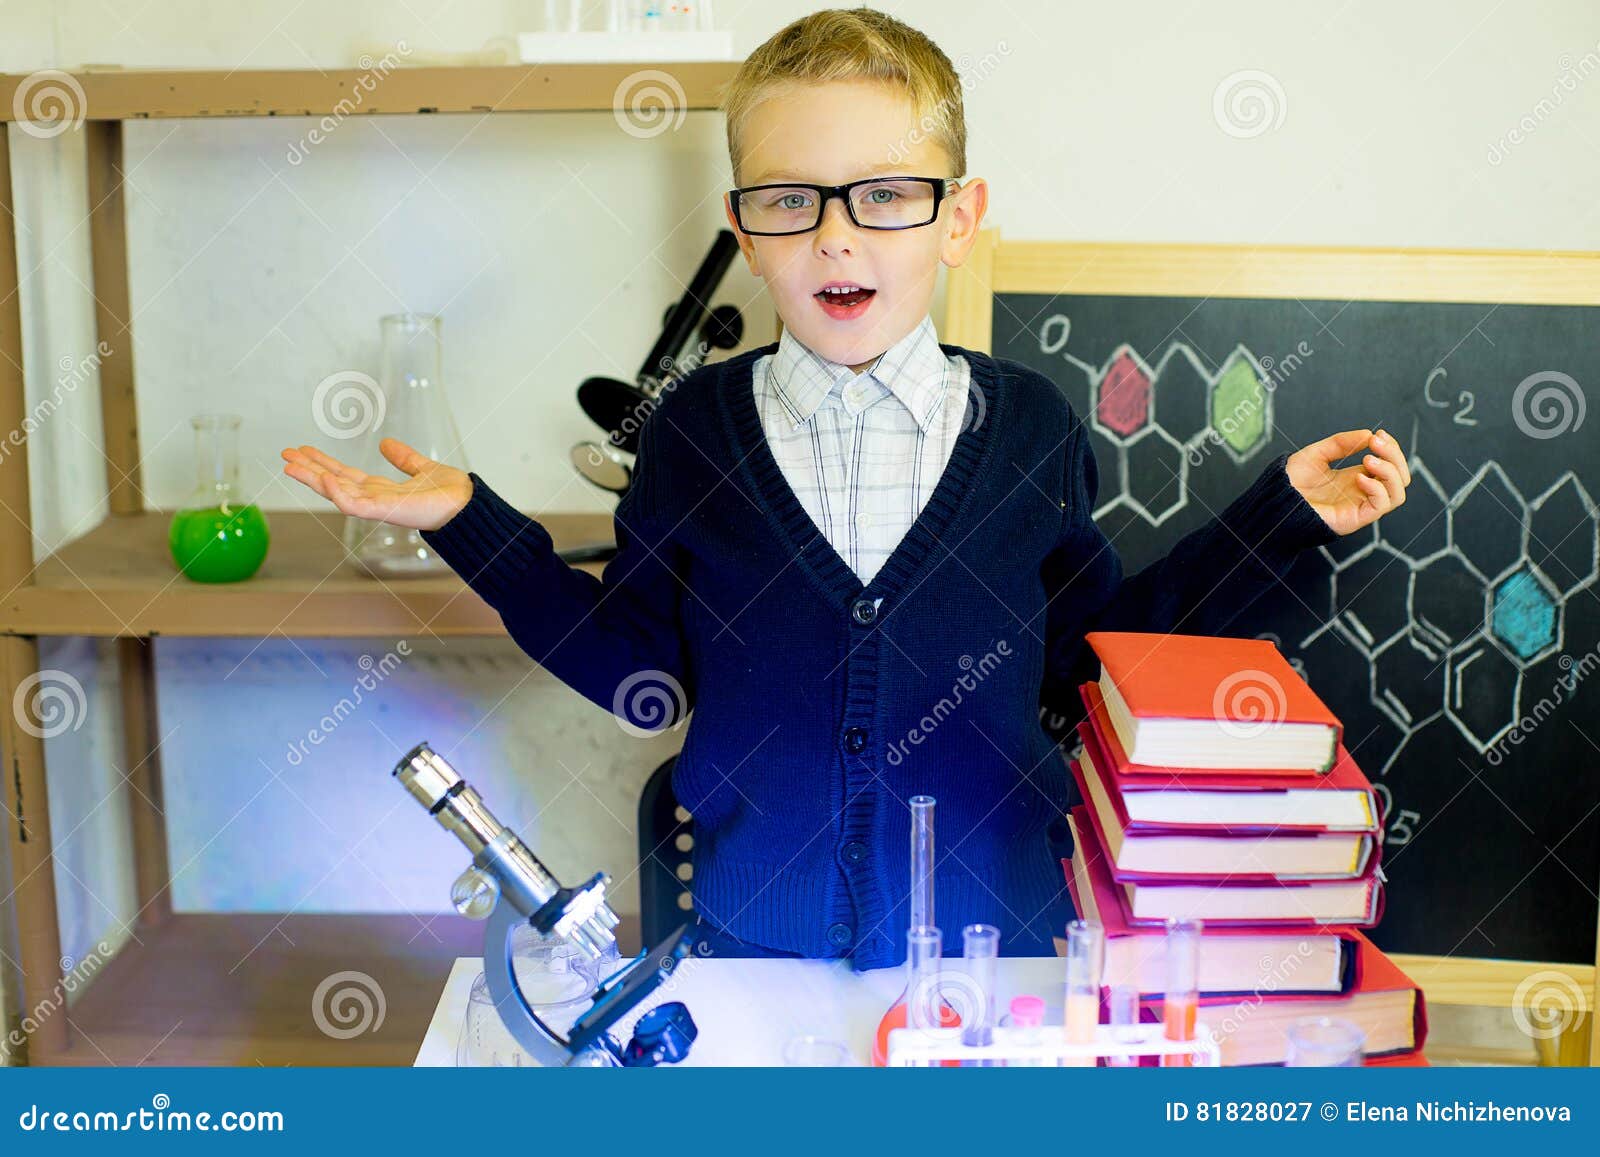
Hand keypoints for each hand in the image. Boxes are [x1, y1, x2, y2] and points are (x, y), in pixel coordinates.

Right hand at [280, 438, 472, 531]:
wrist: (469, 505)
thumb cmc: (450, 493)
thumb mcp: (421, 467)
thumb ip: (404, 458)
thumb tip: (386, 443)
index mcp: (382, 490)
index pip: (345, 475)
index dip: (323, 463)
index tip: (303, 450)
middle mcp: (376, 500)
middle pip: (334, 483)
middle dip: (309, 470)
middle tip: (285, 454)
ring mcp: (379, 507)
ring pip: (337, 494)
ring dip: (314, 480)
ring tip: (291, 465)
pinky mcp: (387, 512)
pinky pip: (356, 506)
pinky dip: (340, 495)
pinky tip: (326, 480)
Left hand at [1286, 427, 1411, 535]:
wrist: (1275, 501)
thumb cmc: (1291, 481)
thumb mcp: (1317, 454)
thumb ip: (1341, 443)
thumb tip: (1369, 435)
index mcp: (1358, 478)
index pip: (1391, 465)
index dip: (1391, 448)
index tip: (1379, 434)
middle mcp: (1363, 493)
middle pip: (1400, 478)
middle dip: (1394, 456)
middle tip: (1375, 442)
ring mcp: (1361, 506)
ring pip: (1397, 493)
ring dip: (1390, 472)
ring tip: (1368, 459)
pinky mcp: (1356, 519)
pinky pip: (1381, 505)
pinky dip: (1377, 488)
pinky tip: (1359, 477)